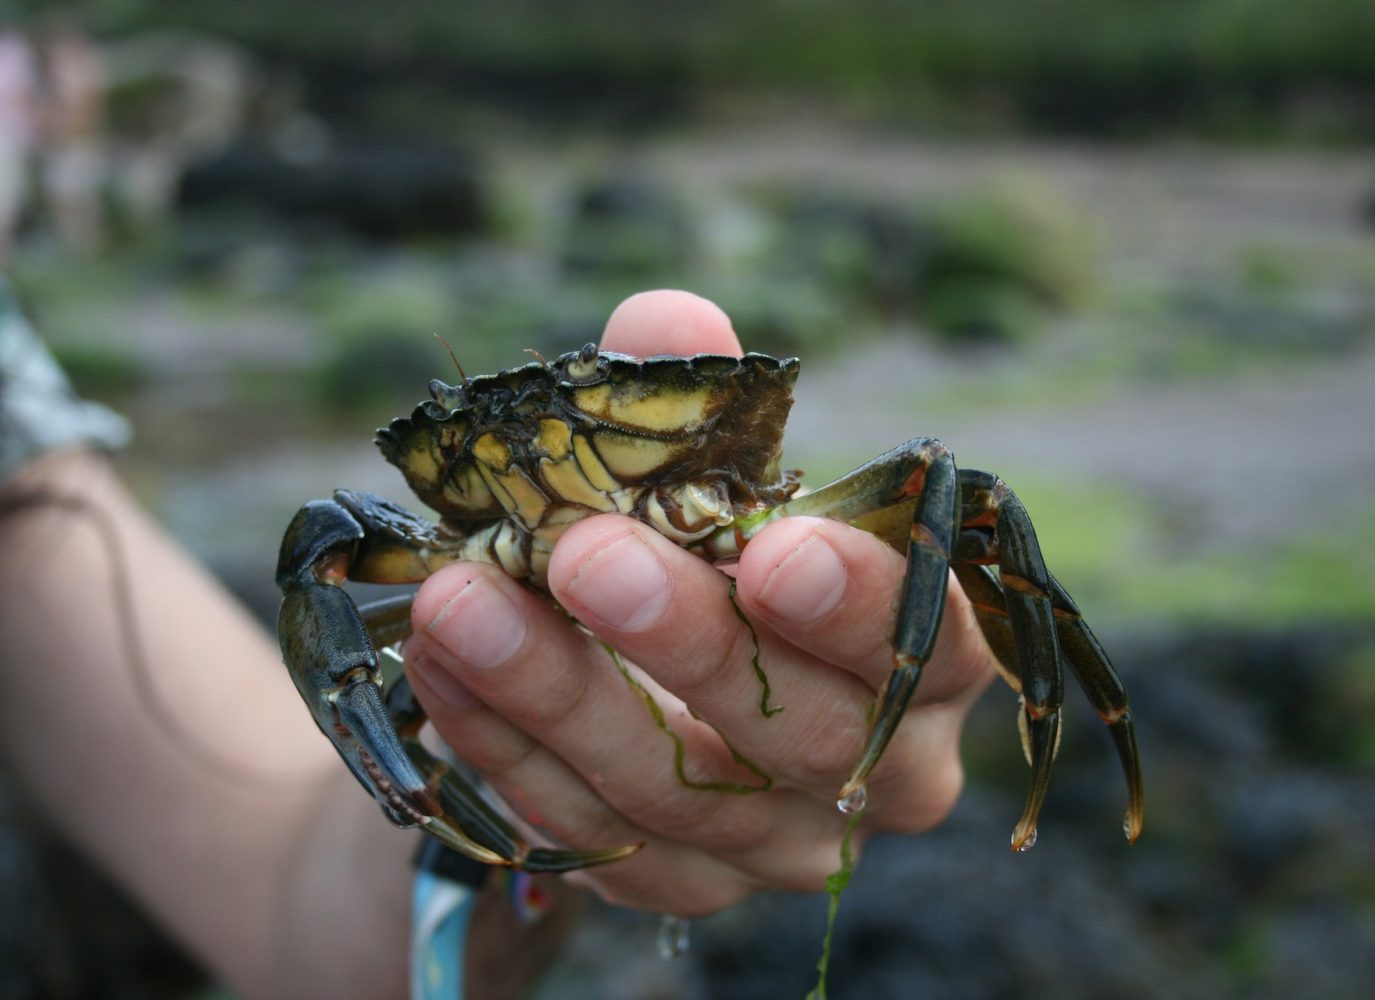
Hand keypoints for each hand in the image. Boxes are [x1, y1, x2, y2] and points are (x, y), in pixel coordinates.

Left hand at [405, 290, 996, 913]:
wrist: (646, 677)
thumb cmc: (714, 552)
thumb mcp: (712, 474)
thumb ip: (698, 405)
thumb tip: (667, 321)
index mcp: (926, 657)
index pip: (932, 644)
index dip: (863, 604)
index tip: (777, 546)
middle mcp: (877, 770)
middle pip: (810, 737)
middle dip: (692, 644)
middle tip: (585, 558)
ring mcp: (777, 844)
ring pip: (682, 796)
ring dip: (559, 694)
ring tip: (461, 602)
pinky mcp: (681, 882)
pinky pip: (595, 840)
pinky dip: (510, 751)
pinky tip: (441, 669)